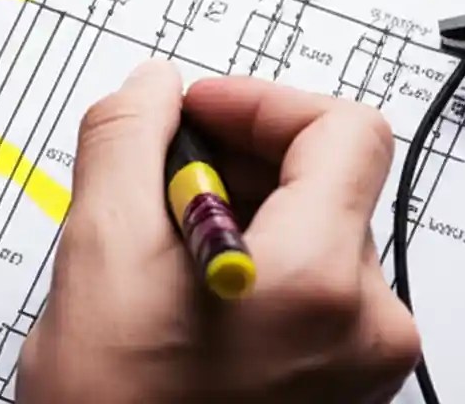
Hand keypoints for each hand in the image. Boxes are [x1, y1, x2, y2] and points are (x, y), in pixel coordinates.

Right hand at [17, 61, 420, 403]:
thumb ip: (125, 141)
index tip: (198, 110)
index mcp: (320, 281)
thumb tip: (151, 89)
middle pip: (326, 183)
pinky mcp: (342, 388)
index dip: (262, 102)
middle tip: (156, 182)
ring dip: (237, 214)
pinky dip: (254, 265)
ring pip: (313, 237)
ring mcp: (359, 364)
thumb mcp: (97, 254)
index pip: (341, 130)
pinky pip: (313, 292)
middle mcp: (367, 325)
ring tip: (158, 253)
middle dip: (235, 162)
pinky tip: (184, 293)